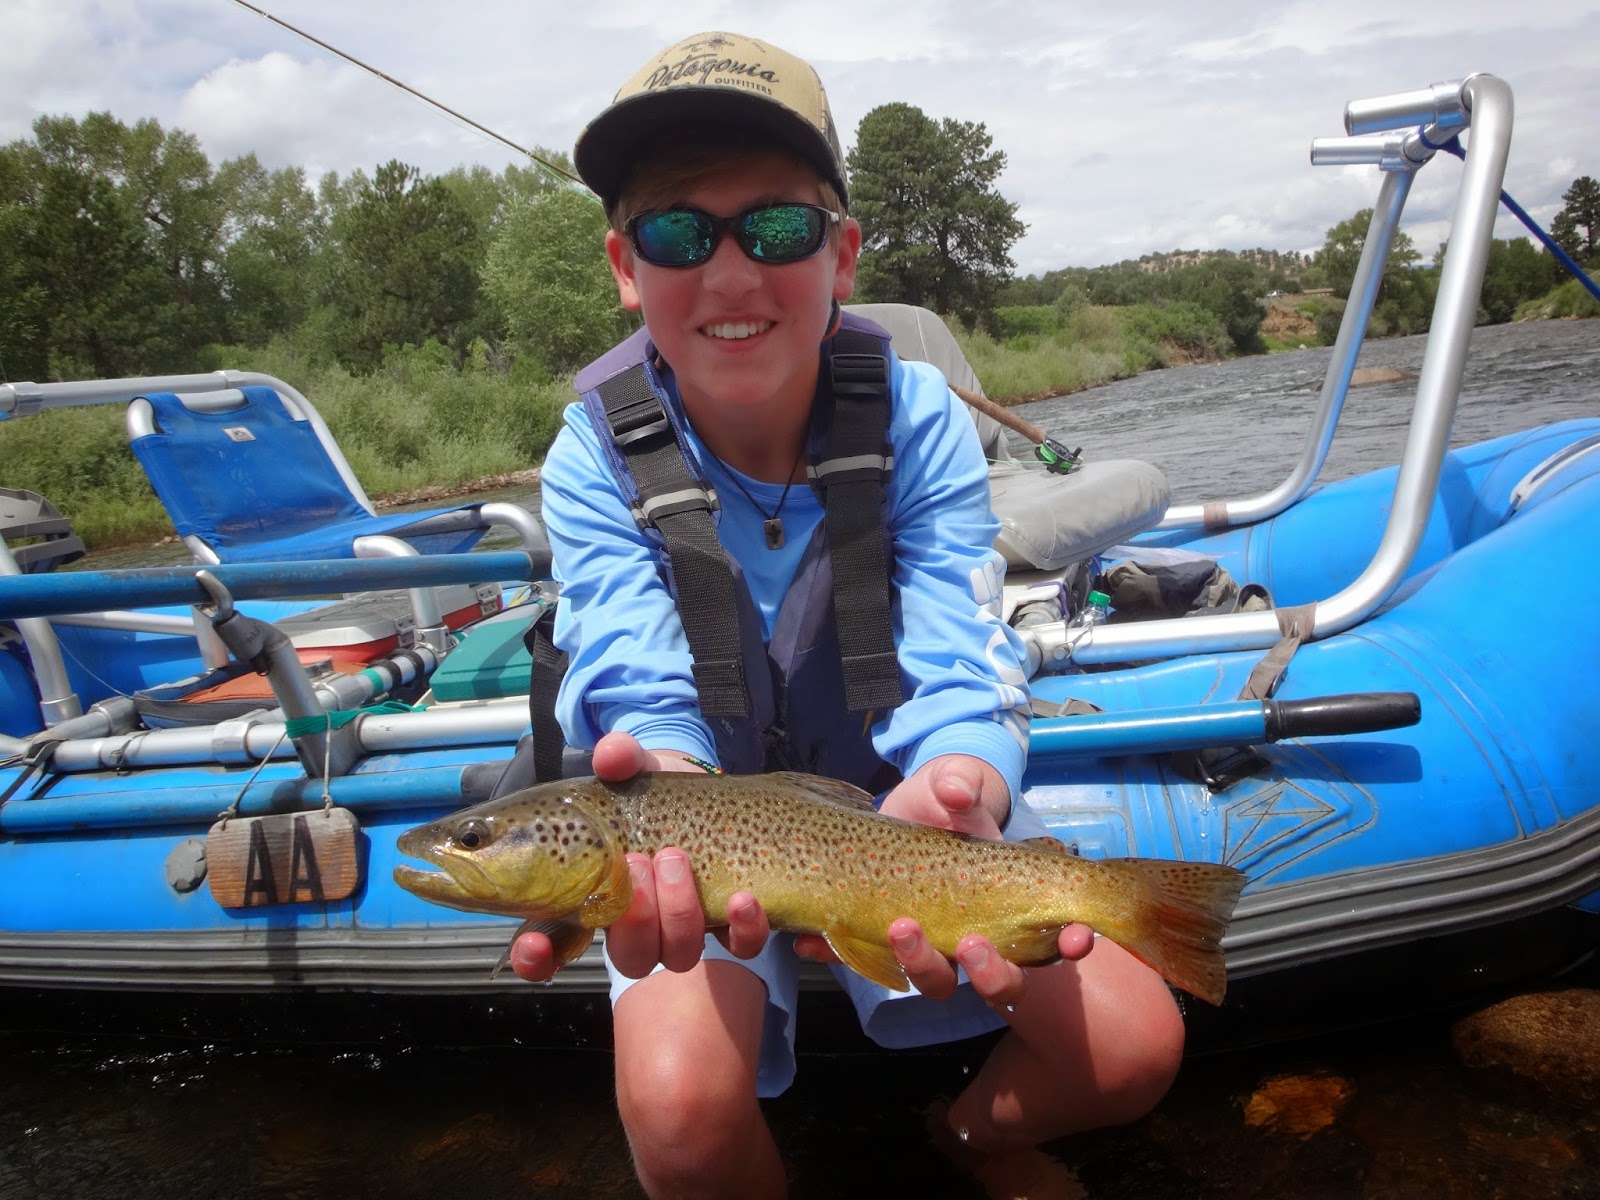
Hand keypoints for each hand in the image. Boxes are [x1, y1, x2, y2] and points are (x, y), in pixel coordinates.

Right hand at [508, 732, 770, 982]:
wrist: (709, 791)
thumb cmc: (652, 792)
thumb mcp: (633, 769)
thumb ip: (619, 759)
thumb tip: (612, 755)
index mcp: (593, 898)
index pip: (551, 950)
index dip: (537, 958)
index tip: (533, 948)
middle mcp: (638, 925)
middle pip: (630, 957)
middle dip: (634, 919)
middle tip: (638, 863)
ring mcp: (686, 929)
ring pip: (679, 954)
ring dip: (679, 914)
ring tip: (677, 859)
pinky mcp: (733, 923)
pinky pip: (741, 946)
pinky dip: (743, 928)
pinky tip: (743, 899)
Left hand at [795, 754, 1090, 998]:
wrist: (901, 810)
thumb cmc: (948, 800)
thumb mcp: (957, 786)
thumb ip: (961, 787)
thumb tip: (956, 793)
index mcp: (1011, 905)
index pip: (1052, 941)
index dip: (1068, 944)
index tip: (1076, 937)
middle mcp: (976, 937)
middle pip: (994, 982)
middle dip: (989, 973)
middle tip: (971, 943)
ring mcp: (929, 944)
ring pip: (934, 979)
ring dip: (918, 963)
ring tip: (898, 928)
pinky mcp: (878, 938)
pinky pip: (861, 959)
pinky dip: (838, 952)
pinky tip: (814, 941)